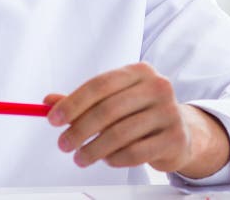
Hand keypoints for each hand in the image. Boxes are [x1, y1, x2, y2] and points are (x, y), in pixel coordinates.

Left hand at [44, 62, 229, 177]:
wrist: (181, 132)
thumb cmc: (140, 112)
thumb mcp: (113, 100)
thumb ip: (82, 101)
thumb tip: (48, 102)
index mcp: (139, 71)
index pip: (100, 84)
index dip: (73, 102)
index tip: (53, 119)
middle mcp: (157, 86)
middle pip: (108, 109)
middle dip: (79, 129)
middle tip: (63, 144)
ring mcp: (168, 112)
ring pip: (120, 134)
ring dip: (94, 149)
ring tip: (81, 157)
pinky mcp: (174, 138)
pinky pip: (135, 152)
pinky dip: (115, 159)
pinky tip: (107, 159)